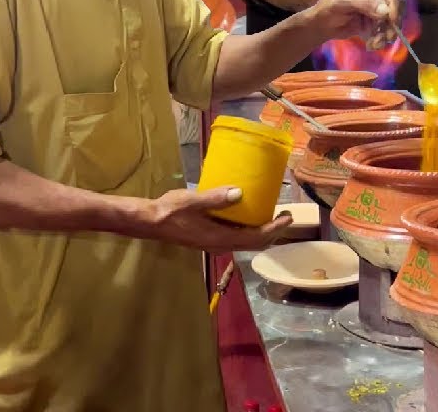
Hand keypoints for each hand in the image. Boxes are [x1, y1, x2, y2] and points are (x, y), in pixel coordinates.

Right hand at [141, 187, 292, 252]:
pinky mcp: (211, 239)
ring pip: (247, 242)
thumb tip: (239, 192)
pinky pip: (237, 238)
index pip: (255, 238)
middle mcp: (220, 244)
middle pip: (255, 244)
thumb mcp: (192, 201)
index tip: (287, 218)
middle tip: (286, 216)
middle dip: (273, 232)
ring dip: (263, 232)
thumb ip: (215, 198)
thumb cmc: (170, 211)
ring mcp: (215, 243)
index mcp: (219, 238)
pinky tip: (250, 217)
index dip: (274, 229)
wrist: (150, 223)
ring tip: (273, 216)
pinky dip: (250, 230)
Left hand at [308, 0, 403, 49]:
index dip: (392, 4)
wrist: (321, 26)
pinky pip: (387, 28)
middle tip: (389, 37)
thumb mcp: (342, 3)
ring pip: (393, 18)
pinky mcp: (377, 19)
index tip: (391, 20)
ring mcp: (377, 6)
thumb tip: (385, 11)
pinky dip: (382, 38)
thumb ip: (363, 4)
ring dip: (387, 33)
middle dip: (393, 21)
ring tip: (376, 44)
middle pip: (395, 3)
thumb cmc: (327, 9)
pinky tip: (372, 45)